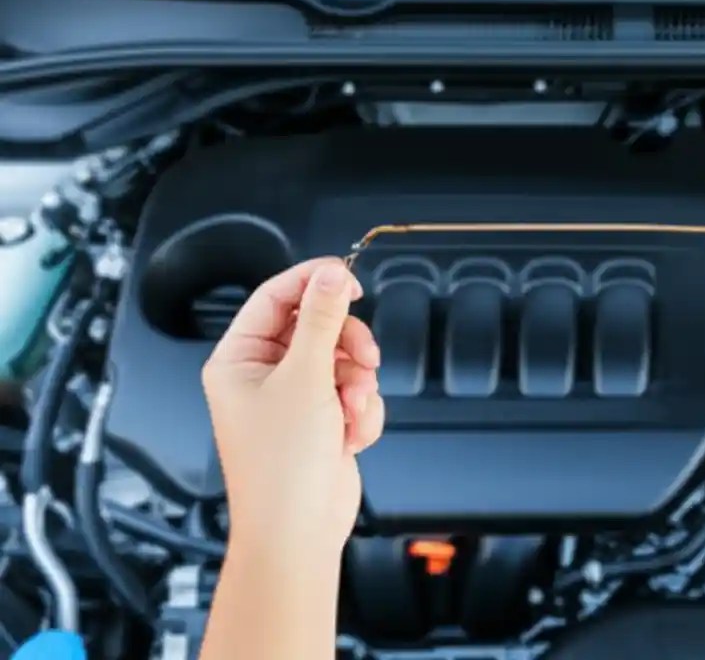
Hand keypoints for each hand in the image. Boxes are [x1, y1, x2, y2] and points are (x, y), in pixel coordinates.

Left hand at [202, 258, 383, 558]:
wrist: (298, 532)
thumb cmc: (281, 469)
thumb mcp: (306, 378)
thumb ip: (322, 320)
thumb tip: (331, 274)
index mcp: (238, 359)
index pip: (275, 297)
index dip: (314, 282)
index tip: (349, 278)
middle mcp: (261, 376)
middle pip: (316, 327)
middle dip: (347, 345)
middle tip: (364, 357)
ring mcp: (293, 400)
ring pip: (342, 361)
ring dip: (359, 384)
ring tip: (353, 408)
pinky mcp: (321, 421)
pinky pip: (354, 394)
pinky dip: (361, 413)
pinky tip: (349, 436)